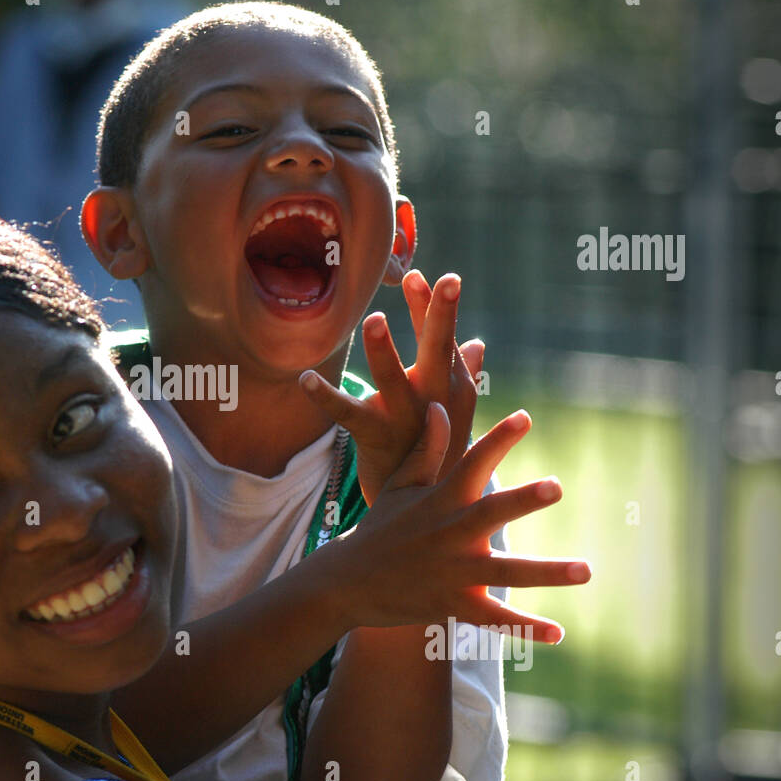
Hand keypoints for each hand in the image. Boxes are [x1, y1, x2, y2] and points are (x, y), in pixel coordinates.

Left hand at [298, 271, 483, 504]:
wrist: (421, 505)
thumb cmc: (436, 447)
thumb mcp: (451, 410)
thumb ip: (456, 369)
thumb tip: (475, 342)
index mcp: (450, 384)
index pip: (443, 337)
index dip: (438, 306)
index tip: (436, 274)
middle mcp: (433, 398)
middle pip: (436, 350)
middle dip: (437, 315)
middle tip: (437, 280)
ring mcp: (405, 418)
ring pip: (394, 380)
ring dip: (386, 353)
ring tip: (374, 320)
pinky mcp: (375, 437)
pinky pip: (347, 413)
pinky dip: (325, 396)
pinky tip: (305, 377)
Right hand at [328, 401, 588, 640]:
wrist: (347, 582)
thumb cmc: (379, 529)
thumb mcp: (398, 486)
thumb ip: (425, 449)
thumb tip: (441, 407)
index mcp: (440, 500)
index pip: (473, 463)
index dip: (499, 440)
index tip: (525, 417)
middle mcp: (450, 534)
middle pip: (493, 513)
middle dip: (524, 499)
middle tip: (555, 486)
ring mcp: (453, 573)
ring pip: (506, 573)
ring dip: (546, 572)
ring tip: (586, 570)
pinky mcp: (453, 607)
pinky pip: (495, 621)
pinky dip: (525, 628)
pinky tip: (558, 633)